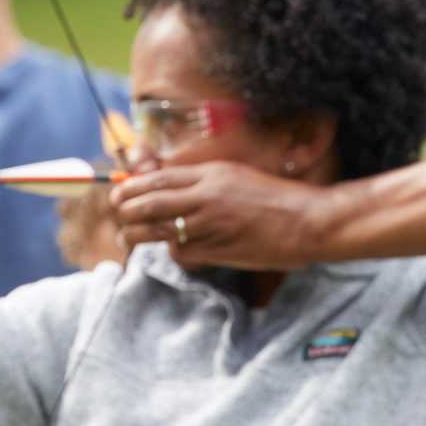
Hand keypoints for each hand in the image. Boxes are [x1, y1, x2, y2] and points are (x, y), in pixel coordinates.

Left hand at [110, 162, 319, 270]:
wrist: (306, 222)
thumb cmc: (276, 198)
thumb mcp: (236, 178)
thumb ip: (204, 182)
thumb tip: (170, 188)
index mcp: (210, 174)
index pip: (157, 177)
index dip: (131, 186)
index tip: (120, 193)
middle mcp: (205, 196)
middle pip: (148, 201)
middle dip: (125, 209)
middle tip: (119, 214)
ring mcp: (208, 224)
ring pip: (157, 228)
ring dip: (136, 234)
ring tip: (128, 237)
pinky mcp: (215, 249)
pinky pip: (180, 252)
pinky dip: (174, 252)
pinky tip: (177, 249)